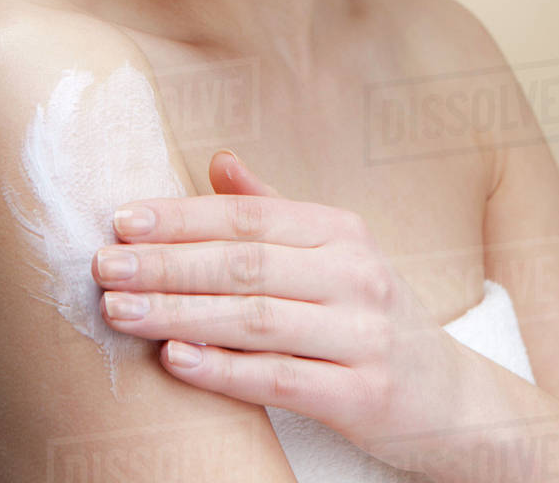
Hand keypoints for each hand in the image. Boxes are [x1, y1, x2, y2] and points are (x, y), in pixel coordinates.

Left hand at [91, 150, 469, 473]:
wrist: (453, 398)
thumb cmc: (371, 315)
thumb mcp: (336, 253)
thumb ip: (273, 210)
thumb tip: (217, 160)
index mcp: (342, 232)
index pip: (249, 217)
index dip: (183, 216)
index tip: (123, 220)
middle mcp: (355, 274)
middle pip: (245, 264)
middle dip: (167, 263)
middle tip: (105, 266)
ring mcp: (362, 335)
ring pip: (254, 319)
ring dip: (179, 312)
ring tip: (120, 310)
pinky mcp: (363, 394)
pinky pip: (280, 379)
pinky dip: (223, 369)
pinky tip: (174, 360)